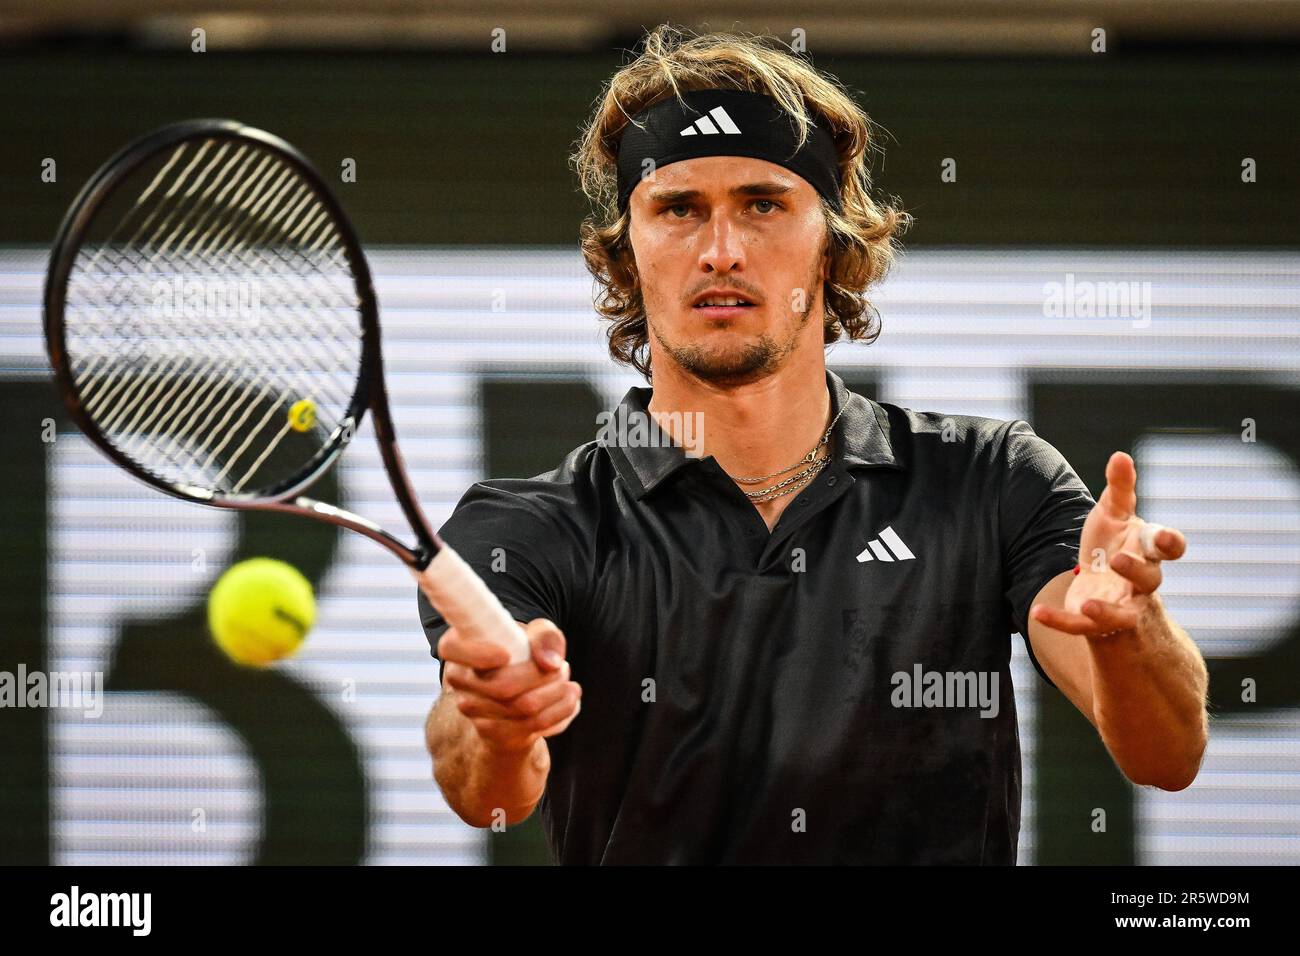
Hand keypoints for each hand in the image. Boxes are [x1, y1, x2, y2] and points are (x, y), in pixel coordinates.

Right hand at [438, 618, 581, 754]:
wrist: (518, 695)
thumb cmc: (523, 654)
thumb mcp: (534, 636)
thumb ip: (545, 636)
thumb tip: (550, 662)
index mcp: (460, 647)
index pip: (451, 648)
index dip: (477, 654)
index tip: (506, 655)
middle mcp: (459, 680)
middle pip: (502, 686)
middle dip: (544, 676)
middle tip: (563, 667)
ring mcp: (473, 710)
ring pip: (523, 707)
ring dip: (557, 692)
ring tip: (567, 681)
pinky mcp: (493, 734)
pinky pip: (534, 724)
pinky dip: (561, 709)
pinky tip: (570, 698)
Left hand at [1031, 451, 1186, 638]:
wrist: (1105, 589)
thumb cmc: (1113, 544)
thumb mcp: (1114, 514)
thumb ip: (1120, 488)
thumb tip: (1120, 455)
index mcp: (1147, 550)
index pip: (1169, 547)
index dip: (1169, 543)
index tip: (1162, 537)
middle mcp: (1141, 581)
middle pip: (1149, 579)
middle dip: (1137, 570)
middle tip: (1118, 560)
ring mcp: (1121, 607)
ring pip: (1122, 614)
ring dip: (1105, 610)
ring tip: (1087, 602)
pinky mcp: (1096, 625)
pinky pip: (1080, 628)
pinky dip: (1060, 621)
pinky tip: (1036, 613)